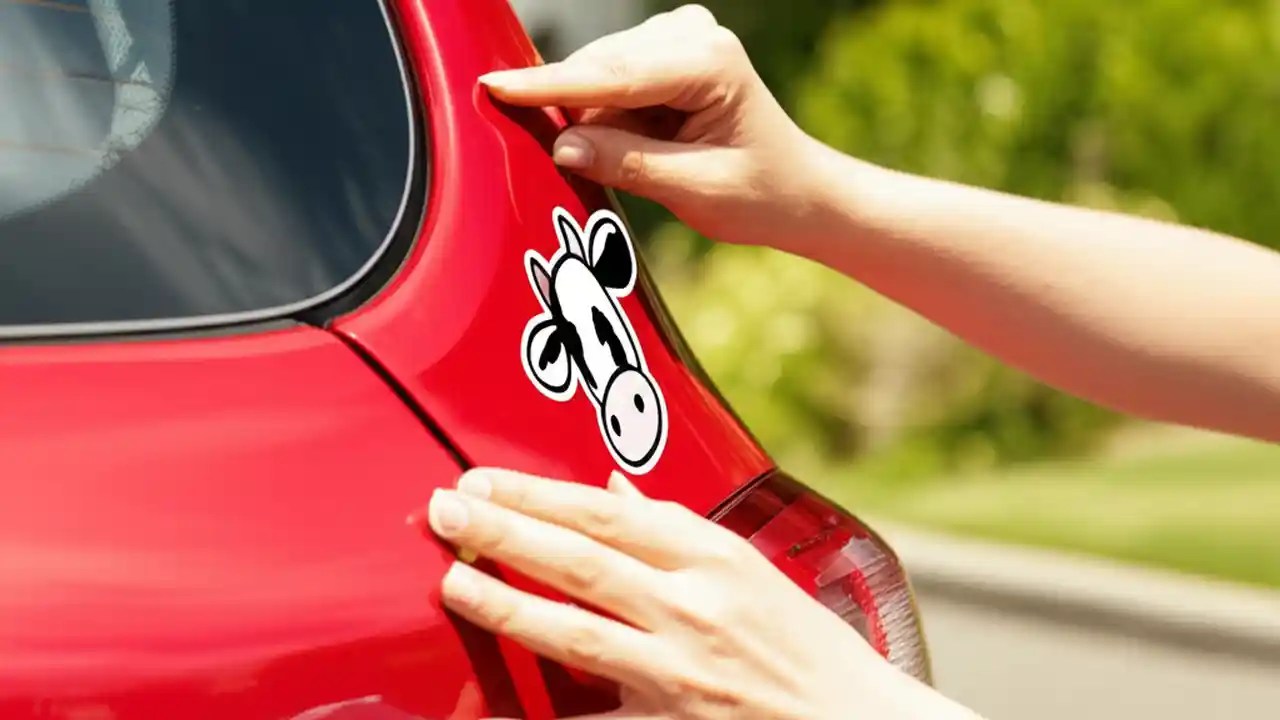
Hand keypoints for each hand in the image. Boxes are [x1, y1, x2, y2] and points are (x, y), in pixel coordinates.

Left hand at [422, 469, 977, 719]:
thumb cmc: (804, 643)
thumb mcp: (745, 568)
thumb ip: (671, 529)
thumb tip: (611, 487)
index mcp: (713, 556)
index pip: (604, 512)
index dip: (535, 494)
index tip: (483, 480)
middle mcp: (695, 606)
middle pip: (580, 560)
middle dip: (504, 532)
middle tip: (446, 509)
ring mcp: (682, 668)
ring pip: (577, 630)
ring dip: (506, 602)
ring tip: (453, 581)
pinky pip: (595, 711)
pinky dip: (548, 701)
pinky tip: (496, 692)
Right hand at [480, 5, 827, 248]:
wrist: (797, 191)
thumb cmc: (759, 193)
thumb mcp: (693, 190)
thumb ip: (626, 163)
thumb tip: (561, 146)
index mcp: (709, 64)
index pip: (612, 76)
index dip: (549, 86)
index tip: (493, 86)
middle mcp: (693, 36)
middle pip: (599, 71)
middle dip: (570, 114)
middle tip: (557, 164)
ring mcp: (678, 38)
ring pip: (598, 76)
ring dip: (590, 119)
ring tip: (636, 165)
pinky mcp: (664, 54)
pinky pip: (609, 83)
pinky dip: (604, 116)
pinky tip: (631, 146)